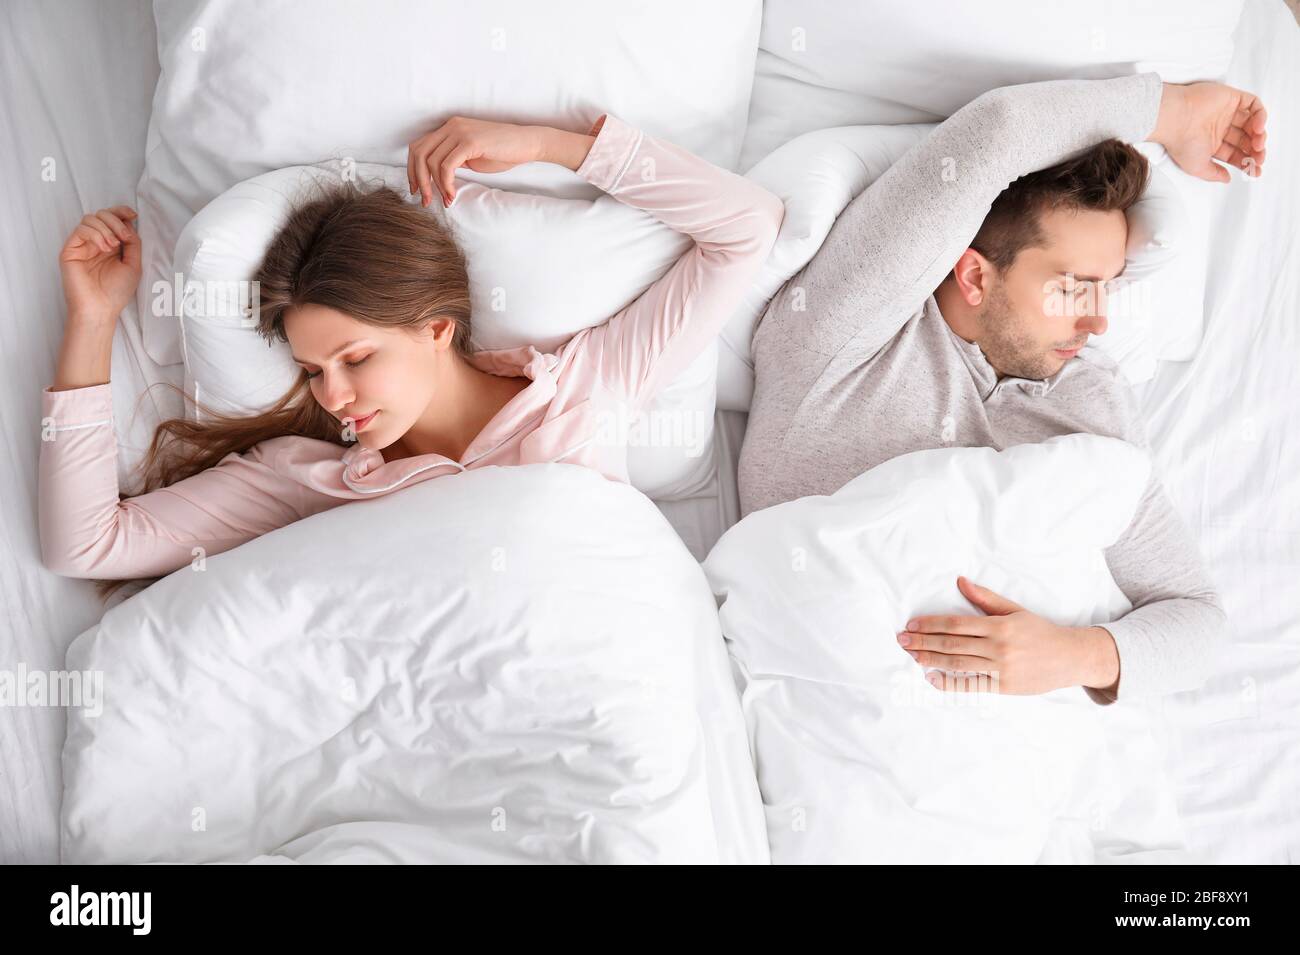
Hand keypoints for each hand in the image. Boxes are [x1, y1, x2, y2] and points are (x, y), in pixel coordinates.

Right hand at [59, 206, 140, 325]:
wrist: (100, 308)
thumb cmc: (116, 291)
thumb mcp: (133, 265)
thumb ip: (133, 244)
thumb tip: (130, 224)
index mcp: (111, 245)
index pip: (113, 219)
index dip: (121, 212)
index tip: (133, 215)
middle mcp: (96, 242)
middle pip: (102, 215)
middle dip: (115, 221)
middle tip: (123, 237)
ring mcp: (82, 245)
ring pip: (90, 218)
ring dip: (106, 228)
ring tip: (113, 246)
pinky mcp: (70, 249)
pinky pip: (81, 229)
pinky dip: (95, 234)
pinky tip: (103, 248)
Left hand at [407, 116, 594, 207]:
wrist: (527, 143)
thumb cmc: (503, 152)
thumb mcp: (471, 156)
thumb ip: (453, 161)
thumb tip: (437, 178)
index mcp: (449, 128)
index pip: (419, 147)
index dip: (413, 170)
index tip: (417, 190)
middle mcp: (451, 126)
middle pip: (419, 153)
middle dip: (418, 179)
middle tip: (424, 200)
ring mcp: (459, 131)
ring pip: (431, 162)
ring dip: (435, 186)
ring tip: (446, 200)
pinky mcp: (469, 141)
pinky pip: (446, 166)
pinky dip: (446, 183)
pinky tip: (452, 195)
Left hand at [896, 576, 1118, 695]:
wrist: (1070, 658)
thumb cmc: (1040, 631)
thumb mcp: (1015, 610)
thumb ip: (985, 599)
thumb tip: (960, 581)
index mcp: (999, 625)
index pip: (956, 625)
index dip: (930, 625)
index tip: (912, 624)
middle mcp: (999, 647)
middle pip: (952, 645)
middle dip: (923, 642)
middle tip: (901, 640)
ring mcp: (1001, 669)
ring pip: (957, 664)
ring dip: (930, 660)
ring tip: (911, 655)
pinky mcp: (1003, 686)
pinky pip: (971, 684)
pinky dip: (950, 681)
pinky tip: (932, 677)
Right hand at [1153, 81, 1266, 182]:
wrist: (1174, 119)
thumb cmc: (1180, 142)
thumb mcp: (1197, 167)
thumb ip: (1213, 174)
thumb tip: (1227, 179)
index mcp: (1212, 144)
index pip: (1235, 153)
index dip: (1247, 162)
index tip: (1255, 171)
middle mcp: (1220, 128)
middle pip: (1246, 139)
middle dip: (1256, 150)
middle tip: (1259, 158)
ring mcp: (1227, 112)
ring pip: (1252, 122)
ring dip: (1260, 134)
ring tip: (1258, 144)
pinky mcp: (1231, 98)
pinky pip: (1253, 104)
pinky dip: (1261, 115)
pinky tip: (1258, 127)